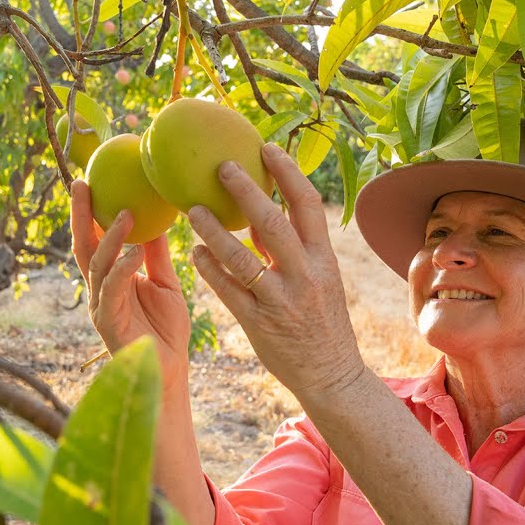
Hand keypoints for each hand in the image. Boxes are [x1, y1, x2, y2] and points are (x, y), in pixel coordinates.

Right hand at [70, 179, 191, 379]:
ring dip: (110, 237)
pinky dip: (123, 267)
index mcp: (111, 278)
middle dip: (80, 215)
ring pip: (97, 264)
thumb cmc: (167, 331)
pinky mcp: (108, 321)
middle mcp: (100, 288)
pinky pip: (112, 288)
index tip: (89, 180)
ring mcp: (101, 305)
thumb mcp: (165, 284)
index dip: (89, 212)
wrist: (169, 372)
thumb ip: (156, 256)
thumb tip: (156, 219)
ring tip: (125, 214)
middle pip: (83, 245)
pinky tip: (136, 252)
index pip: (94, 238)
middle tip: (82, 184)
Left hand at [188, 143, 365, 396]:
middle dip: (245, 190)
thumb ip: (291, 249)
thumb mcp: (320, 280)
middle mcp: (305, 276)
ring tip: (192, 210)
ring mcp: (281, 301)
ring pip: (241, 257)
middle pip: (272, 223)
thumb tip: (257, 214)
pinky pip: (228, 291)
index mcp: (325, 259)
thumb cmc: (322, 322)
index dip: (287, 172)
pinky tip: (194, 253)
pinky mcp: (259, 324)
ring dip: (213, 230)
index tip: (266, 148)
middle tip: (220, 167)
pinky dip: (209, 269)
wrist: (332, 376)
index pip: (307, 205)